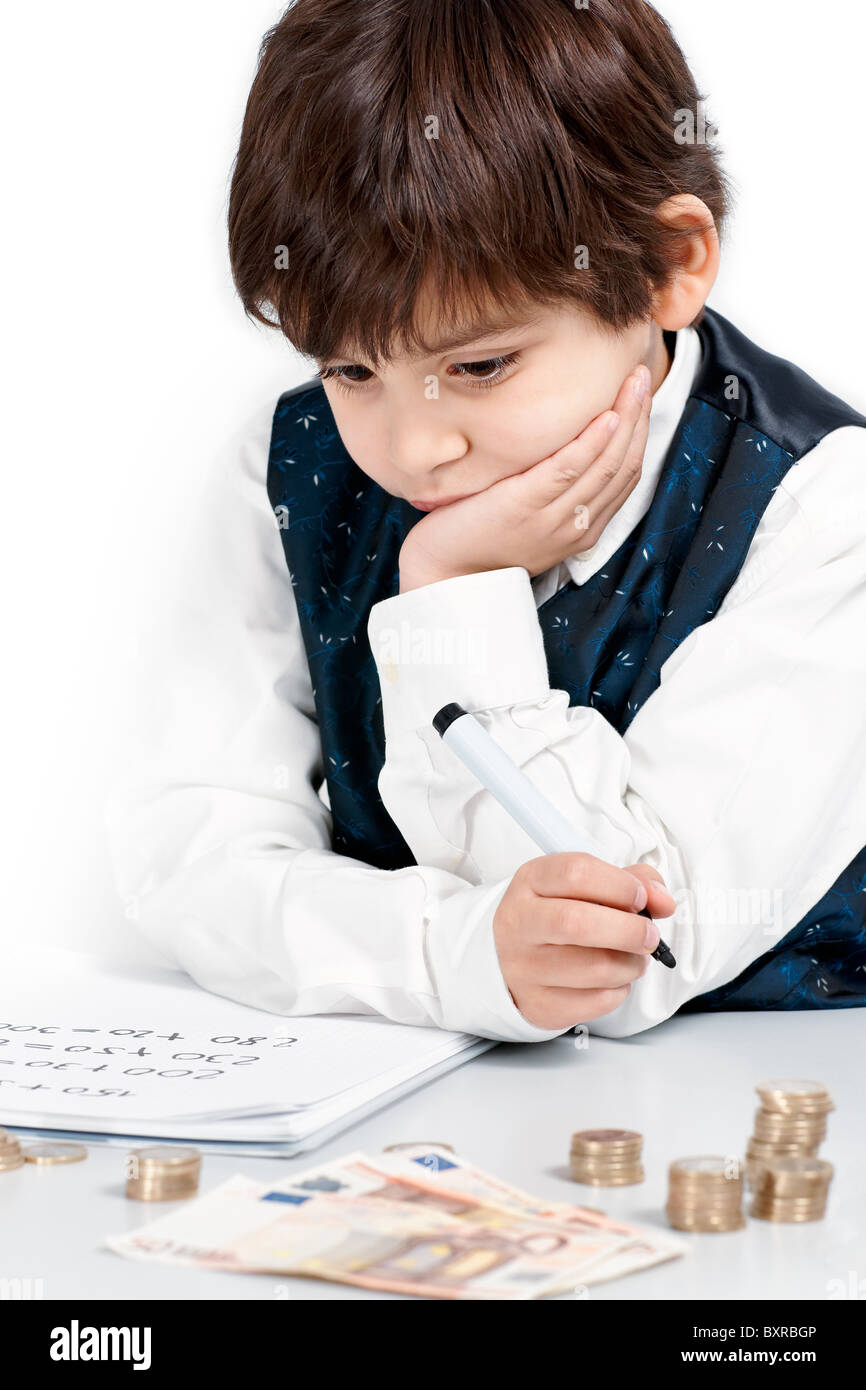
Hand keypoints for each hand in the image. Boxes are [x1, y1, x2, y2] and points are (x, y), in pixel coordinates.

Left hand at [399, 363, 652, 591]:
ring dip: (624, 419)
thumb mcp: (527, 518)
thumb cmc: (478, 541)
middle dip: (638, 417)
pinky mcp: (524, 507)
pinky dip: (590, 444)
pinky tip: (604, 417)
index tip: (640, 397)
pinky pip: (567, 471)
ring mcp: (552, 519)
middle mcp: (576, 526)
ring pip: (605, 465)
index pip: (626, 477)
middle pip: (622, 466)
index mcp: (582, 529)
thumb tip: (560, 444)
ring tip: (631, 382)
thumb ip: (549, 491)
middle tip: (641, 374)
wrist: (443, 576)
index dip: (639, 434)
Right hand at [492, 853, 676, 1029]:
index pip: (576, 873)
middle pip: (577, 923)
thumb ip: (631, 881)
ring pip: (594, 968)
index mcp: (532, 881)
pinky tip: (613, 979)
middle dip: (629, 930)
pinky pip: (596, 1001)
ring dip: (631, 964)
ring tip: (634, 958)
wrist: (511, 958)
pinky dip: (619, 990)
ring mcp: (524, 966)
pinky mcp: (538, 1004)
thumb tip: (662, 901)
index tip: (641, 898)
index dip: (619, 884)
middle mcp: (520, 922)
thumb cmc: (559, 914)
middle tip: (650, 936)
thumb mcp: (586, 884)